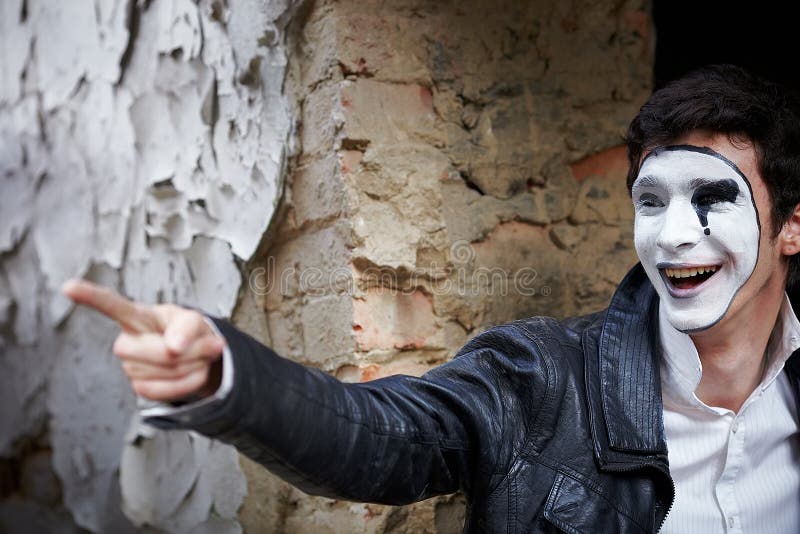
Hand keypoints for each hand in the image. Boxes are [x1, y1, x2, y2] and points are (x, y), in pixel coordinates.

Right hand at [61, 280, 225, 402]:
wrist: (195, 355)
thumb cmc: (188, 331)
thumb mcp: (194, 320)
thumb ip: (187, 327)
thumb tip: (175, 346)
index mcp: (137, 316)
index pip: (112, 306)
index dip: (91, 296)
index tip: (68, 286)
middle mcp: (127, 342)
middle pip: (158, 351)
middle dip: (191, 351)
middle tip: (207, 343)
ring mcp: (131, 367)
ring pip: (170, 371)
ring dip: (195, 364)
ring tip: (196, 355)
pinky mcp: (142, 388)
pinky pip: (170, 390)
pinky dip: (191, 382)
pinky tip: (191, 371)